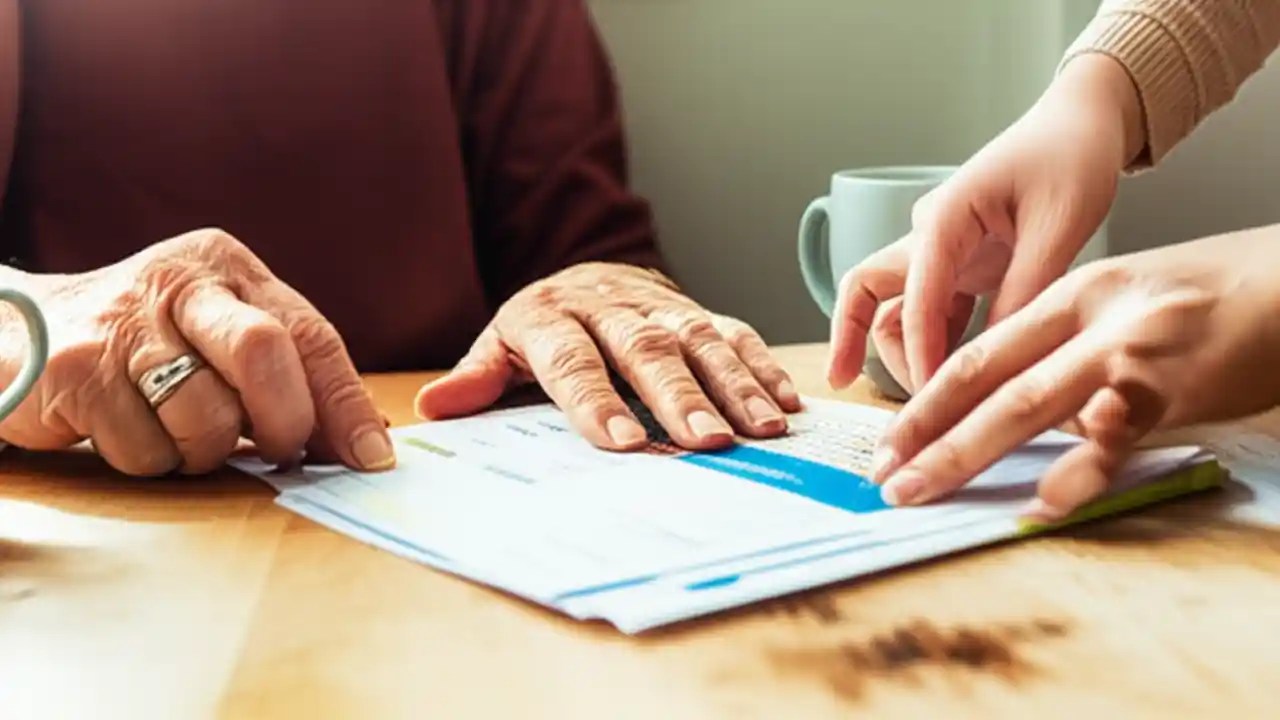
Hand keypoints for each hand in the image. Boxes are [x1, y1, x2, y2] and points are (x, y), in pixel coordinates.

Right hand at [0, 229, 392, 475]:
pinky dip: (149, 459)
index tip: (371, 457)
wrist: (19, 334)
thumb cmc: (143, 345)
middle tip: (278, 454)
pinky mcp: (75, 371)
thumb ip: (288, 371)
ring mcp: (122, 324)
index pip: (310, 334)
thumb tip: (366, 437)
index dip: (346, 402)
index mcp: (227, 267)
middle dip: (285, 422)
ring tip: (176, 430)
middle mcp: (177, 282)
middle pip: (263, 352)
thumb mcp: (217, 333)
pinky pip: (147, 449)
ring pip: (206, 418)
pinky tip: (126, 429)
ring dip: (204, 451)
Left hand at [415, 262, 800, 449]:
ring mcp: (660, 304)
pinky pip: (735, 331)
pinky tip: (785, 403)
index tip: (622, 442)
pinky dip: (762, 366)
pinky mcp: (698, 308)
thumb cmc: (543, 328)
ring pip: (700, 339)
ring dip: (734, 385)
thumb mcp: (502, 346)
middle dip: (679, 396)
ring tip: (760, 429)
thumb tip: (434, 408)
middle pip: (647, 348)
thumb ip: (479, 376)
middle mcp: (610, 306)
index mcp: (551, 314)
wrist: (590, 273)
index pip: (574, 360)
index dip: (596, 400)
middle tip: (705, 441)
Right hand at [827, 54, 1146, 393]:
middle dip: (853, 338)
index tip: (930, 394)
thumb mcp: (1060, 224)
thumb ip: (1027, 290)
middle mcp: (930, 234)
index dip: (918, 348)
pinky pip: (932, 311)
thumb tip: (998, 357)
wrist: (1085, 123)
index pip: (915, 293)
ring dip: (902, 349)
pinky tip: (951, 379)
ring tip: (928, 397)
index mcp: (946, 216)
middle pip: (868, 291)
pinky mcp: (962, 264)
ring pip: (896, 307)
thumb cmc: (1071, 157)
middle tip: (847, 385)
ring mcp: (942, 250)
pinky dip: (935, 344)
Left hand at [869, 226, 1279, 519]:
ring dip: (964, 453)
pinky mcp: (1173, 389)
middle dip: (924, 433)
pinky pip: (1112, 438)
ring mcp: (1127, 352)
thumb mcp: (1129, 300)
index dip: (925, 400)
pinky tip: (1043, 505)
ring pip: (1028, 406)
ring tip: (921, 491)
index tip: (889, 441)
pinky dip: (1076, 474)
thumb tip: (1034, 407)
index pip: (979, 352)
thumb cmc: (1217, 294)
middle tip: (883, 477)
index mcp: (1071, 295)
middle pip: (985, 380)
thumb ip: (1074, 346)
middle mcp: (1088, 319)